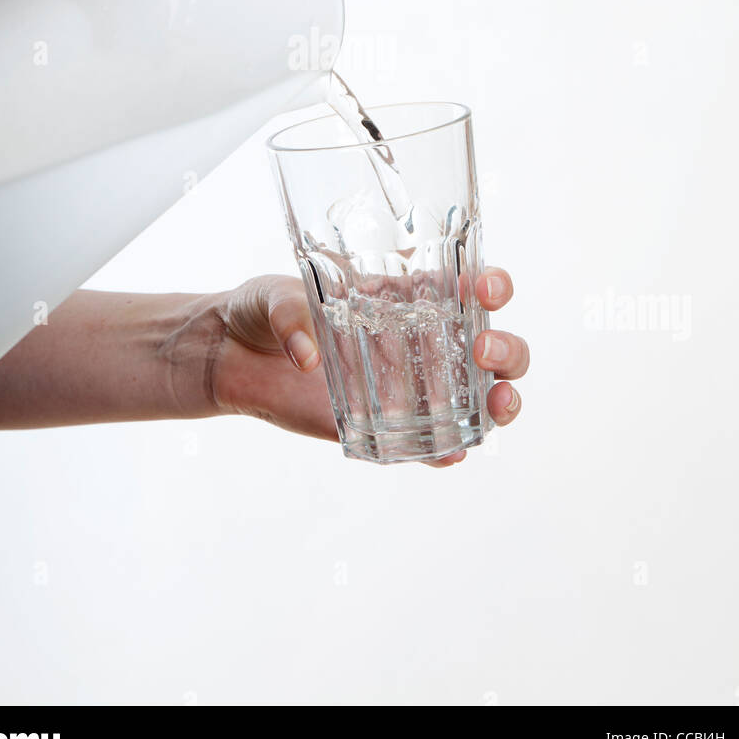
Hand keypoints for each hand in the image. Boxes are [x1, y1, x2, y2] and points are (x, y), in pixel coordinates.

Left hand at [191, 266, 527, 466]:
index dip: (491, 285)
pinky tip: (453, 453)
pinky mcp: (385, 429)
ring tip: (495, 403)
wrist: (232, 355)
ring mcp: (408, 389)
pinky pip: (431, 446)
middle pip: (492, 346)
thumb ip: (290, 315)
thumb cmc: (263, 309)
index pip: (468, 286)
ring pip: (478, 397)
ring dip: (501, 399)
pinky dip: (450, 452)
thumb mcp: (273, 296)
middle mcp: (419, 340)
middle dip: (506, 348)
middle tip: (483, 347)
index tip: (482, 285)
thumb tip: (307, 355)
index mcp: (406, 294)